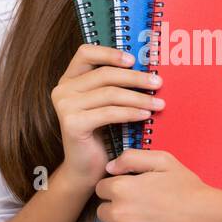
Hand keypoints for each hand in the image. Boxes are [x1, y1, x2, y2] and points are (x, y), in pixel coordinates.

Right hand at [51, 45, 164, 187]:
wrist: (84, 169)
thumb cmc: (100, 136)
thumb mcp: (105, 105)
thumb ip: (114, 86)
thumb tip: (146, 69)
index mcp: (69, 79)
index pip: (86, 52)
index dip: (110, 52)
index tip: (133, 60)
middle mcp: (63, 89)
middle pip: (105, 74)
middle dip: (136, 78)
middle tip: (158, 83)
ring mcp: (65, 106)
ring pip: (110, 93)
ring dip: (139, 98)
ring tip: (158, 104)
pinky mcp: (72, 123)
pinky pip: (109, 112)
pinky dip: (130, 113)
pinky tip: (145, 116)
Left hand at [94, 149, 221, 221]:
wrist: (208, 219)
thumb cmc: (188, 189)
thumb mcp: (163, 160)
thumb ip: (131, 157)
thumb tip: (109, 167)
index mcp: (122, 188)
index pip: (101, 189)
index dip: (116, 189)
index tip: (132, 193)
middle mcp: (119, 212)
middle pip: (103, 211)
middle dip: (117, 209)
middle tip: (140, 210)